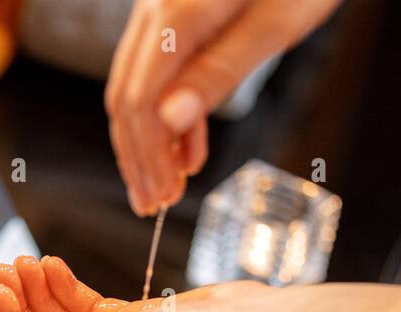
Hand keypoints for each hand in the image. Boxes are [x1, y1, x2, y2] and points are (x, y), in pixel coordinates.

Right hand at [105, 0, 340, 215]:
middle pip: (125, 97)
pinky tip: (184, 144)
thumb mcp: (275, 24)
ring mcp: (161, 8)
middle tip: (153, 203)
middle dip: (138, 156)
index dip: (146, 158)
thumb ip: (220, 73)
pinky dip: (164, 111)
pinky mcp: (175, 11)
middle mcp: (156, 9)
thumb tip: (171, 123)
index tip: (159, 198)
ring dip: (147, 139)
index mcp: (178, 15)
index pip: (139, 104)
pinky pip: (153, 69)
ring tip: (169, 182)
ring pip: (134, 85)